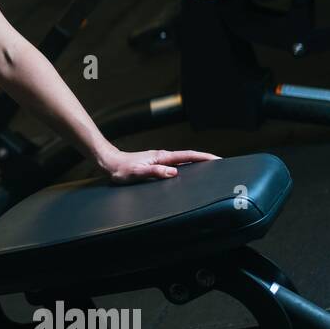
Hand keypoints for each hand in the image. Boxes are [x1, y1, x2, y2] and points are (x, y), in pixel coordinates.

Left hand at [99, 148, 218, 183]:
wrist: (109, 163)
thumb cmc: (120, 169)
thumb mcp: (137, 172)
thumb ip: (155, 171)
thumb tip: (174, 172)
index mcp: (161, 157)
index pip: (187, 155)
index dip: (204, 157)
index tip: (218, 159)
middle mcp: (162, 156)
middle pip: (188, 156)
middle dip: (205, 158)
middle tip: (220, 164)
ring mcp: (159, 159)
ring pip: (183, 160)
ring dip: (196, 162)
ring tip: (209, 168)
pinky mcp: (155, 163)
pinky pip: (175, 164)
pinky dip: (185, 165)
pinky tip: (187, 171)